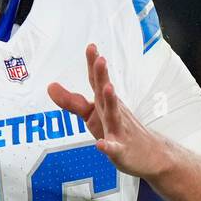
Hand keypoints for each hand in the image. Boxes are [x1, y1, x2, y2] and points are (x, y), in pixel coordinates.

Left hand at [47, 43, 175, 179]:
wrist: (149, 154)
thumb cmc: (117, 130)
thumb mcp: (92, 114)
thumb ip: (71, 101)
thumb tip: (50, 86)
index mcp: (104, 103)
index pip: (97, 81)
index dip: (93, 65)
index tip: (91, 46)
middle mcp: (112, 113)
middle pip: (105, 93)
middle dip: (102, 76)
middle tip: (101, 59)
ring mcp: (119, 131)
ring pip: (113, 115)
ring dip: (110, 102)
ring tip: (108, 88)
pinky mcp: (121, 151)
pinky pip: (114, 148)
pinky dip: (108, 146)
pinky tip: (101, 145)